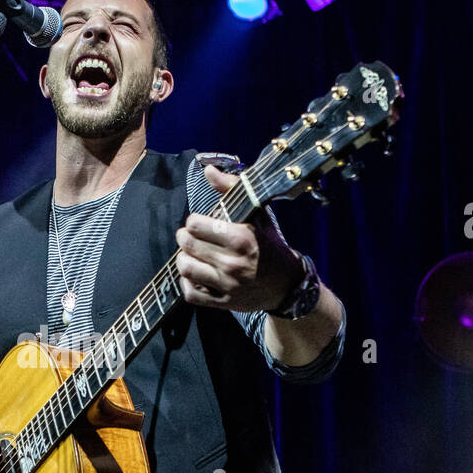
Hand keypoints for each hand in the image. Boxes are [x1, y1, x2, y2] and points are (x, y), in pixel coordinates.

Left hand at [174, 165, 301, 311]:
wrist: (287, 285)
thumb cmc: (269, 245)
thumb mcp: (257, 214)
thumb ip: (232, 189)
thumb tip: (208, 170)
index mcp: (242, 237)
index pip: (195, 224)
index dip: (194, 222)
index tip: (201, 223)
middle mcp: (234, 262)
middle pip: (187, 244)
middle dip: (185, 238)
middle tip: (191, 237)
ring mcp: (228, 285)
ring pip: (185, 268)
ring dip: (184, 259)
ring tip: (193, 255)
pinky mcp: (224, 303)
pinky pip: (190, 293)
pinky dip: (187, 283)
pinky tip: (196, 275)